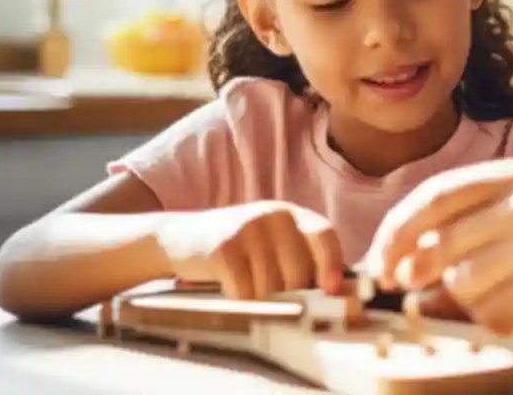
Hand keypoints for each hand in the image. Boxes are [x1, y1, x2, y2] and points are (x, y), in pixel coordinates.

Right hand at [155, 201, 343, 298]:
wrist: (179, 236)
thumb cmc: (235, 248)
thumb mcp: (271, 241)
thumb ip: (300, 257)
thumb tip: (333, 291)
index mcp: (291, 214)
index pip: (325, 237)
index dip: (331, 265)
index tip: (330, 290)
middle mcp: (273, 215)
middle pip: (298, 271)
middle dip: (286, 292)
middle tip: (266, 287)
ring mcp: (248, 228)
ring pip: (271, 286)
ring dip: (258, 296)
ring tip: (243, 281)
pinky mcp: (224, 247)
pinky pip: (245, 291)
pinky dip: (237, 297)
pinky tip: (226, 283)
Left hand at [365, 158, 512, 336]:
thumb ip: (484, 221)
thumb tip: (411, 267)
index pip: (434, 197)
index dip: (397, 232)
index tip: (382, 261)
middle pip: (438, 245)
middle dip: (418, 274)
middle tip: (412, 292)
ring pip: (463, 286)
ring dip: (468, 303)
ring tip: (509, 298)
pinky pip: (494, 317)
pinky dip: (498, 322)